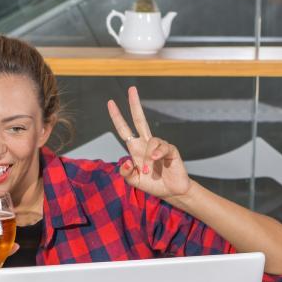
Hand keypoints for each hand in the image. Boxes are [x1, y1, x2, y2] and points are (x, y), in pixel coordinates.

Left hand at [108, 86, 193, 200]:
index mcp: (135, 149)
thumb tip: (126, 161)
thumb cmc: (152, 184)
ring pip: (150, 141)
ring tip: (148, 173)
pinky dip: (157, 153)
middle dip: (135, 104)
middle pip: (140, 119)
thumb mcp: (133, 181)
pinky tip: (156, 160)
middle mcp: (146, 143)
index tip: (110, 103)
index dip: (117, 117)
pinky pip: (162, 147)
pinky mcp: (171, 149)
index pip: (124, 129)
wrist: (170, 191)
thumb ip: (125, 173)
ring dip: (147, 159)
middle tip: (131, 89)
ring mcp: (159, 145)